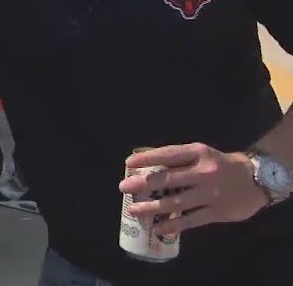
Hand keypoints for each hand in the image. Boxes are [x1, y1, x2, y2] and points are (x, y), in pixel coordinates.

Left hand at [119, 143, 268, 234]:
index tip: (128, 164)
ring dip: (152, 207)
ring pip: (176, 202)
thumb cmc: (220, 164)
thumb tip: (143, 159)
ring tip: (134, 210)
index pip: (168, 154)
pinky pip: (191, 220)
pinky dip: (172, 225)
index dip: (147, 158)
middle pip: (168, 179)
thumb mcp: (201, 153)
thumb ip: (177, 157)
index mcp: (198, 153)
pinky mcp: (217, 212)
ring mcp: (211, 193)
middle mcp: (204, 172)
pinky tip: (157, 228)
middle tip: (124, 188)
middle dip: (143, 184)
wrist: (257, 179)